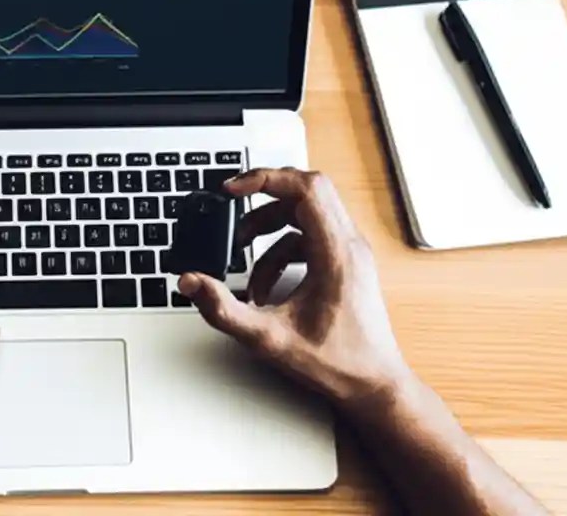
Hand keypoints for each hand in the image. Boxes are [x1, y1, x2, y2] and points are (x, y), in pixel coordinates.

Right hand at [177, 168, 409, 410]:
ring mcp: (349, 253)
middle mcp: (348, 245)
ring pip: (306, 213)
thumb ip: (223, 310)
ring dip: (269, 227)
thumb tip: (192, 283)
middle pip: (307, 191)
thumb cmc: (337, 364)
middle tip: (234, 209)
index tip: (234, 189)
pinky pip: (309, 237)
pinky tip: (264, 283)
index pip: (306, 188)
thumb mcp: (269, 339)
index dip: (265, 179)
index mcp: (336, 253)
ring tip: (243, 254)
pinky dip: (280, 249)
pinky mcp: (345, 264)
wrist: (374, 386)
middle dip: (264, 198)